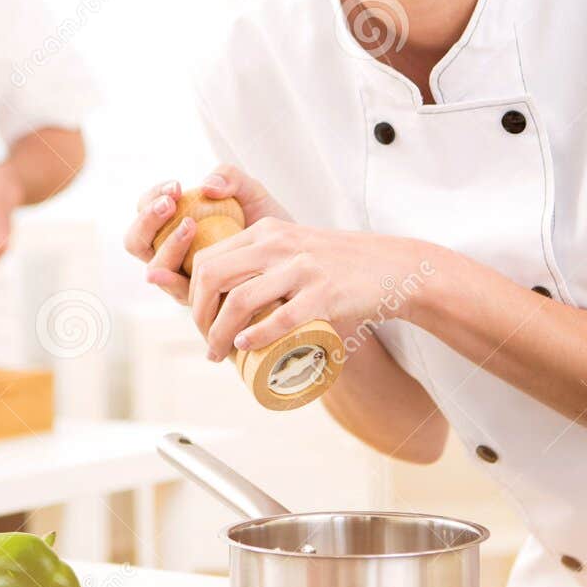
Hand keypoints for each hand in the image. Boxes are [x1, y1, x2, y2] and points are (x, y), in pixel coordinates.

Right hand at [124, 165, 290, 307]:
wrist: (295, 255)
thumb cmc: (266, 223)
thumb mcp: (250, 192)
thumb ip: (229, 177)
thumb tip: (206, 187)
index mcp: (173, 224)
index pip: (145, 211)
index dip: (152, 199)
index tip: (175, 187)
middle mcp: (172, 254)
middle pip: (136, 241)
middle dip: (148, 221)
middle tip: (170, 204)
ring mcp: (183, 278)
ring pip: (155, 268)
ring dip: (167, 245)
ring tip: (190, 225)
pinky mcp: (199, 301)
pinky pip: (179, 292)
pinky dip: (177, 279)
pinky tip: (194, 265)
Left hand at [187, 222, 432, 360]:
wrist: (393, 268)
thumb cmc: (340, 265)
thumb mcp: (296, 247)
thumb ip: (265, 260)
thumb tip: (227, 299)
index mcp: (266, 231)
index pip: (208, 259)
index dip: (193, 295)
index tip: (201, 321)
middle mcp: (279, 243)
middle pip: (213, 277)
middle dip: (199, 316)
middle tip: (208, 344)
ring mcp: (302, 267)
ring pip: (240, 300)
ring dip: (219, 334)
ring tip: (220, 355)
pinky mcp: (325, 292)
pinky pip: (281, 317)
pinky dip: (257, 336)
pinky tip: (246, 347)